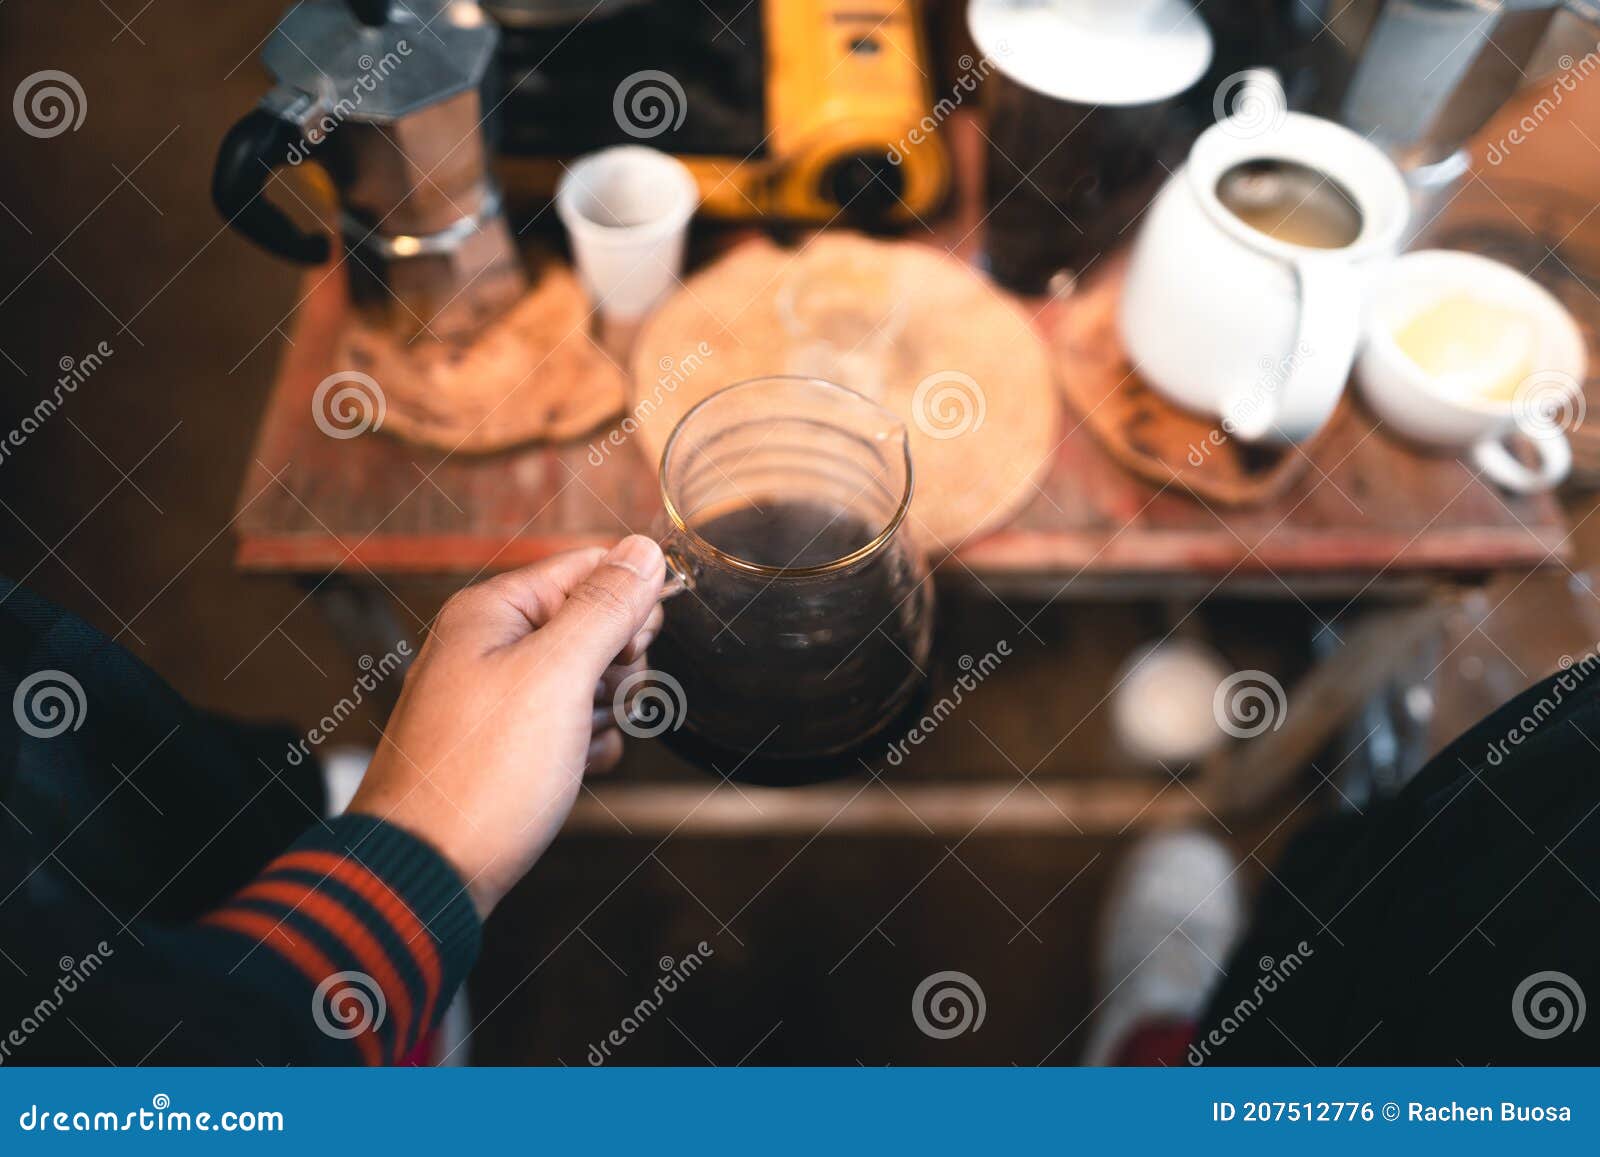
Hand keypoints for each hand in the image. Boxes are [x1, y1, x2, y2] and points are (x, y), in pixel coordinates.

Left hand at [348, 537, 664, 916]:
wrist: (429, 873)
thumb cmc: (480, 773)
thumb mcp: (556, 675)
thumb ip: (605, 607)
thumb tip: (644, 550)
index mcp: (493, 612)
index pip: (589, 567)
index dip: (627, 602)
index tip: (633, 644)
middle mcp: (493, 646)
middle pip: (597, 625)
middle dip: (617, 666)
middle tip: (594, 700)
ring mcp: (503, 699)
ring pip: (593, 680)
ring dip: (604, 714)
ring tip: (572, 745)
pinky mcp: (514, 746)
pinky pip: (577, 729)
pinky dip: (587, 750)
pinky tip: (569, 772)